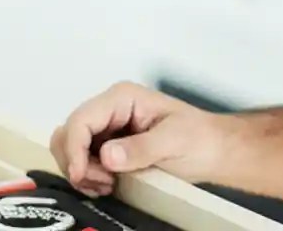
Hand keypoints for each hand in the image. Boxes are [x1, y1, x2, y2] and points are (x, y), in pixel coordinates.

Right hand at [48, 81, 230, 197]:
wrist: (214, 150)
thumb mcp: (174, 141)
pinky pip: (81, 161)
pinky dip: (86, 176)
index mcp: (123, 98)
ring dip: (81, 171)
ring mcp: (107, 128)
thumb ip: (141, 148)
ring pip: (69, 148)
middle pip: (68, 134)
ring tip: (106, 185)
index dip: (74, 149)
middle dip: (77, 162)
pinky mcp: (108, 146)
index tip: (81, 175)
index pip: (81, 120)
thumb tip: (107, 155)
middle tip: (102, 182)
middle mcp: (109, 109)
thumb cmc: (200, 138)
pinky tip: (106, 185)